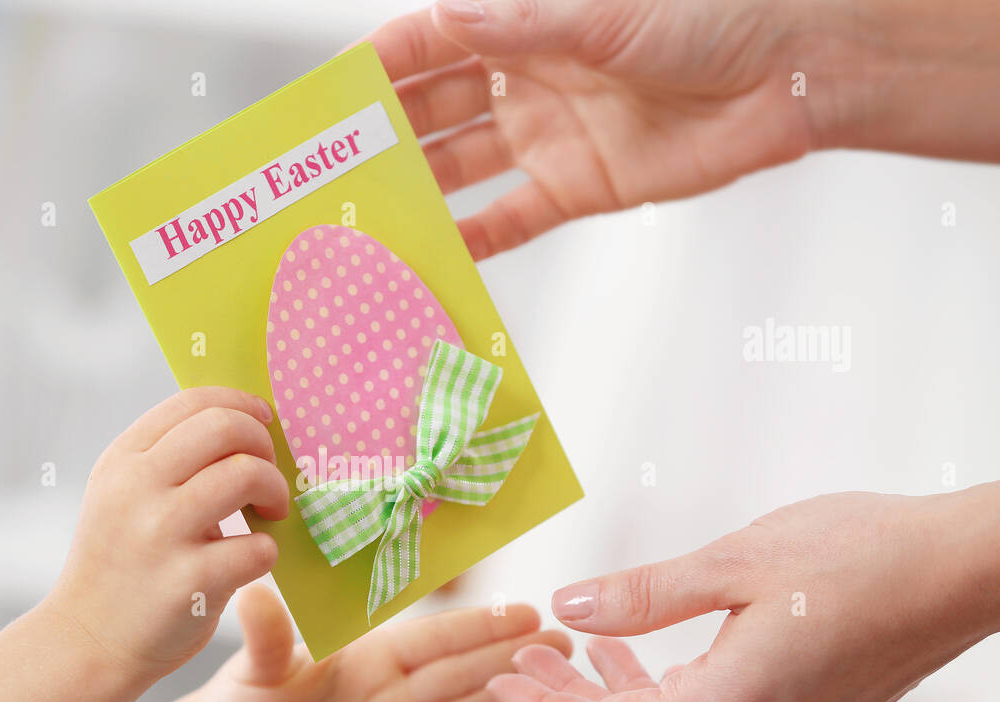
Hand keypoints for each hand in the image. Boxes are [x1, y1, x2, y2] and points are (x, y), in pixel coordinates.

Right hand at [43, 387, 288, 686]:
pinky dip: (267, 552)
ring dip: (275, 492)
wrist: (88, 642)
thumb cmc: (123, 565)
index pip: (193, 402)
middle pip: (225, 429)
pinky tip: (251, 561)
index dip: (241, 405)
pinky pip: (257, 547)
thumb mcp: (123, 497)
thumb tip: (248, 425)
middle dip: (264, 446)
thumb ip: (169, 460)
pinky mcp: (188, 581)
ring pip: (247, 476)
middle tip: (269, 479)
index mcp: (122, 460)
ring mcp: (160, 534)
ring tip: (270, 516)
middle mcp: (136, 488)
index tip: (264, 423)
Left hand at [195, 585, 572, 701]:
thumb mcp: (252, 668)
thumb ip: (266, 637)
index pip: (432, 640)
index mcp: (368, 657)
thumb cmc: (242, 701)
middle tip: (561, 644)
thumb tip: (252, 592)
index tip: (525, 612)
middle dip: (508, 659)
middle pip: (455, 677)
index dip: (478, 628)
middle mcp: (387, 696)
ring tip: (541, 691)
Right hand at [368, 0, 817, 258]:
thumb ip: (525, 25)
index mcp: (528, 22)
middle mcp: (527, 77)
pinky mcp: (577, 186)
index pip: (433, 42)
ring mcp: (548, 135)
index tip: (335, 95)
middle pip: (435, 107)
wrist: (787, 75)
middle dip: (386, 132)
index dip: (382, 65)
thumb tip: (451, 18)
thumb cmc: (711, 16)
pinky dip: (473, 238)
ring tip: (368, 215)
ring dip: (417, 188)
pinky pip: (510, 217)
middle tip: (336, 167)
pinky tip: (435, 256)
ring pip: (462, 165)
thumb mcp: (609, 15)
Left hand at [489, 485, 999, 701]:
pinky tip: (649, 653)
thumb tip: (569, 609)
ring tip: (576, 648)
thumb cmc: (860, 556)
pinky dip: (667, 691)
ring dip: (619, 694)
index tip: (499, 683)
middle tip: (525, 657)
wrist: (964, 570)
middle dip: (570, 701)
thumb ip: (643, 596)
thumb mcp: (733, 563)